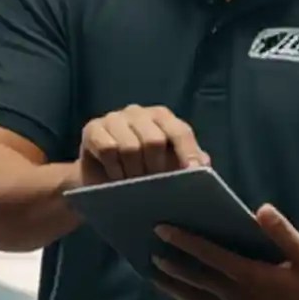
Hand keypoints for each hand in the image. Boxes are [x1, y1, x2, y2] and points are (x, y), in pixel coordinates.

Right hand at [77, 104, 208, 185]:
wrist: (102, 183)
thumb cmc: (142, 174)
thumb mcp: (170, 169)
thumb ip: (190, 164)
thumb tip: (205, 166)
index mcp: (162, 118)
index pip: (180, 131)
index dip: (188, 154)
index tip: (193, 174)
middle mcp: (139, 112)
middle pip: (153, 140)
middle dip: (155, 169)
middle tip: (154, 187)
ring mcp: (114, 118)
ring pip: (129, 146)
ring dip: (133, 172)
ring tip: (135, 185)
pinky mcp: (92, 128)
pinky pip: (107, 149)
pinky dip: (114, 169)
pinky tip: (116, 178)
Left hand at [151, 204, 298, 299]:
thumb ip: (284, 234)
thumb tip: (261, 208)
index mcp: (252, 276)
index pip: (209, 255)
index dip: (184, 240)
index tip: (162, 228)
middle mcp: (238, 298)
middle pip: (195, 278)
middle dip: (171, 263)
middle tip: (150, 250)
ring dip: (173, 287)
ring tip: (155, 276)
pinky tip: (182, 297)